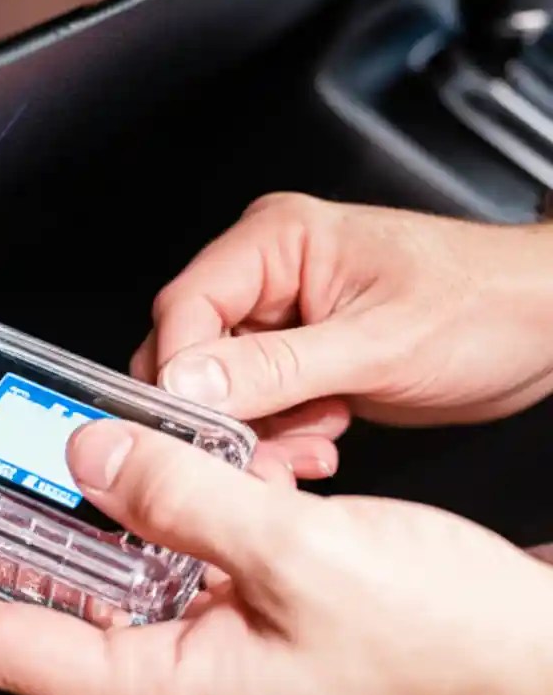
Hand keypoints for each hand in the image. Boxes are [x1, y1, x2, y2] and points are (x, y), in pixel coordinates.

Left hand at [0, 420, 552, 694]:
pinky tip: (129, 479)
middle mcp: (172, 682)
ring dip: (47, 532)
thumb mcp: (305, 557)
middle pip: (26, 620)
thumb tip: (90, 457)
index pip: (2, 644)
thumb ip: (185, 501)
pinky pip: (150, 572)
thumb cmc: (451, 645)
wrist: (530, 660)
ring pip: (87, 591)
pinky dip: (130, 521)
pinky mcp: (231, 623)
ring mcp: (200, 655)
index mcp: (168, 692)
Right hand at [134, 193, 552, 479]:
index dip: (178, 373)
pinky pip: (257, 401)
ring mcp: (282, 314)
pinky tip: (324, 437)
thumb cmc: (487, 306)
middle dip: (221, 411)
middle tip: (256, 453)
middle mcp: (268, 271)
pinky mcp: (299, 354)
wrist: (548, 326)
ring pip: (221, 386)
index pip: (185, 308)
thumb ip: (275, 367)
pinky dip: (282, 431)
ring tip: (313, 443)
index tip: (190, 430)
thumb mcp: (379, 345)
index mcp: (276, 240)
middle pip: (193, 349)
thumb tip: (184, 383)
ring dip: (258, 429)